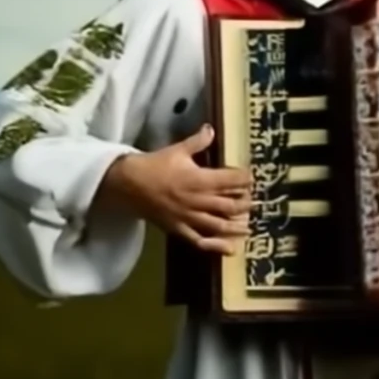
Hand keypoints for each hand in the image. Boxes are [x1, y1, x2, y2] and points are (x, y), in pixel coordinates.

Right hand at [98, 124, 251, 254]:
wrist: (127, 185)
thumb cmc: (154, 165)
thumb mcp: (176, 150)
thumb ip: (197, 142)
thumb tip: (211, 129)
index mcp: (199, 179)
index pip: (231, 180)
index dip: (244, 179)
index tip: (251, 177)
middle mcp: (197, 201)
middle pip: (230, 205)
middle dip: (244, 204)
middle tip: (251, 200)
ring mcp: (189, 217)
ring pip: (219, 225)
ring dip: (236, 226)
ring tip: (248, 225)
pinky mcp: (179, 229)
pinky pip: (200, 241)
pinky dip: (217, 246)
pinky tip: (231, 248)